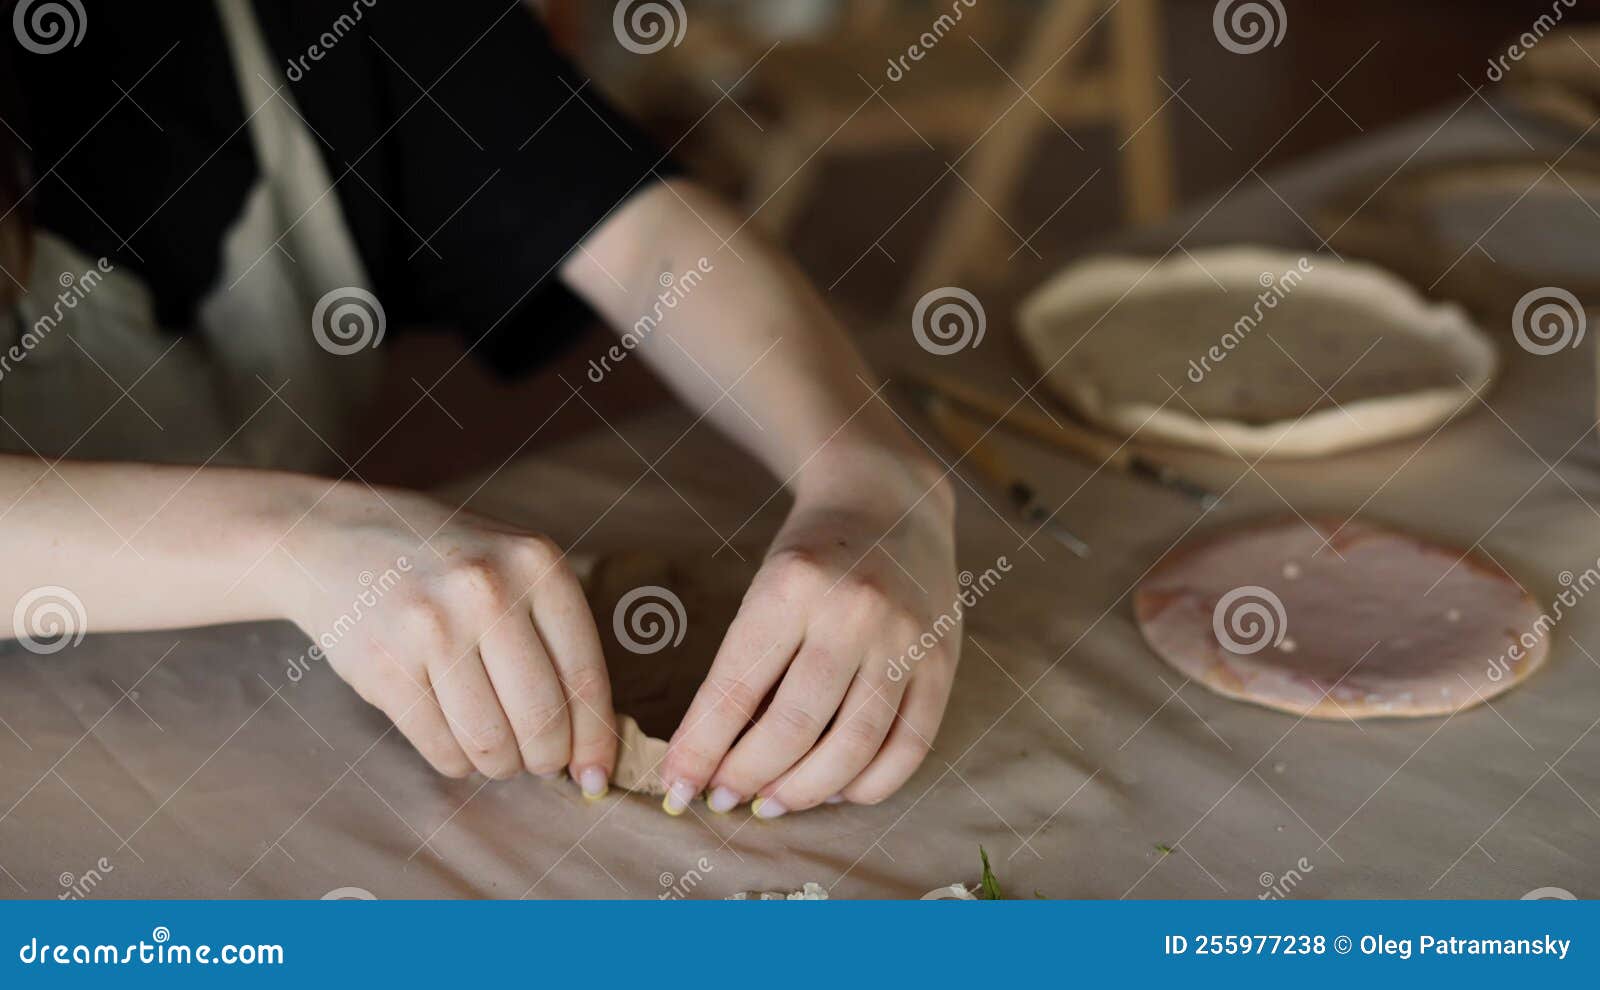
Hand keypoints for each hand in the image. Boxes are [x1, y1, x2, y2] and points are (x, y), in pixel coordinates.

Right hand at [272, 482, 616, 793]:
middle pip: (541, 718)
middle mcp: (487, 590)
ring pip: (491, 742)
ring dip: (501, 764)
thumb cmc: (449, 565)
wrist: (340, 539)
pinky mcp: (384, 665)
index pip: (584, 675)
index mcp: (537, 563)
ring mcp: (431, 626)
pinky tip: (457, 742)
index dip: (595, 739)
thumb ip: (558, 638)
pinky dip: (457, 761)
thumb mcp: (516, 567)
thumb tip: (593, 744)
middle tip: (540, 761)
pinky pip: (441, 748)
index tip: (596, 777)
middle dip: (547, 758)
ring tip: (498, 751)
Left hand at [660, 453, 958, 815]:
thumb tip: (710, 760)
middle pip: (793, 729)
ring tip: (770, 803)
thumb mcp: (765, 589)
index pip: (735, 691)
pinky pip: (908, 749)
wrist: (892, 503)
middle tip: (723, 799)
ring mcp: (905, 640)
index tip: (678, 787)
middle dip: (747, 777)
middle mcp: (853, 613)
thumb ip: (744, 669)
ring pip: (851, 749)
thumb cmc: (812, 555)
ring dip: (803, 792)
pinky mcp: (943, 663)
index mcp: (792, 587)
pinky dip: (867, 785)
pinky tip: (835, 790)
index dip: (701, 750)